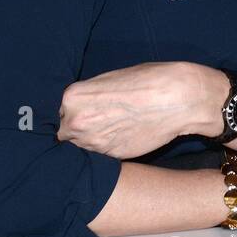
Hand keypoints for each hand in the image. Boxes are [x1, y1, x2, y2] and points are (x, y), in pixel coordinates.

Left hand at [57, 61, 211, 159]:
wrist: (178, 98)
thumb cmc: (149, 81)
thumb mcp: (110, 79)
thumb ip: (89, 96)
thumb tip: (79, 106)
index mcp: (73, 98)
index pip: (58, 110)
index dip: (70, 112)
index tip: (81, 112)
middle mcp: (76, 123)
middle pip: (64, 131)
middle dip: (77, 128)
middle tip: (98, 121)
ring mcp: (93, 143)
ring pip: (79, 147)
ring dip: (89, 142)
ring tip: (110, 129)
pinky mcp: (111, 157)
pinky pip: (99, 156)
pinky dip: (105, 150)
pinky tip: (119, 137)